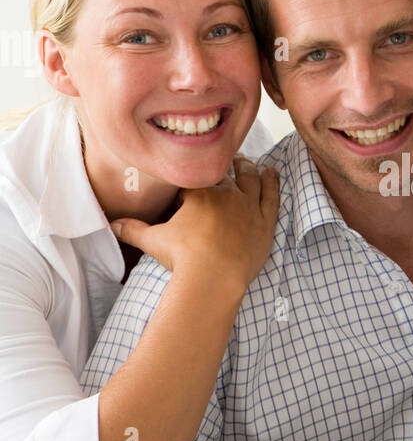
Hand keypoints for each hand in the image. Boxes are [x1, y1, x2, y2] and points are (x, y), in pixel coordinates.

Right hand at [111, 156, 279, 289]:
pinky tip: (272, 172)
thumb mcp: (154, 242)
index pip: (197, 176)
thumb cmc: (183, 259)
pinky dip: (272, 182)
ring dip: (247, 168)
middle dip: (221, 167)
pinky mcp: (265, 221)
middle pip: (225, 173)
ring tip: (244, 162)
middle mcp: (226, 193)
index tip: (194, 176)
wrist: (213, 279)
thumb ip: (134, 230)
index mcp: (200, 192)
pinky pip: (271, 196)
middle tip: (221, 161)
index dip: (194, 176)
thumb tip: (112, 225)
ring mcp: (248, 206)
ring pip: (250, 178)